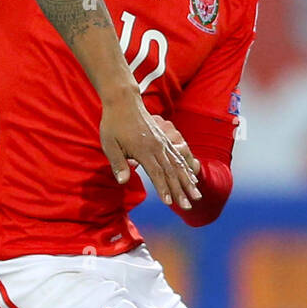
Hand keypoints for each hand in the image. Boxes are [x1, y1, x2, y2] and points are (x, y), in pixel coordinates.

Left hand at [99, 92, 200, 209]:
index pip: (156, 173)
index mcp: (144, 150)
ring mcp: (162, 142)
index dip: (164, 189)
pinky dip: (186, 169)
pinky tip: (192, 178)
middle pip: (171, 172)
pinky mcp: (164, 139)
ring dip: (188, 182)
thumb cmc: (113, 124)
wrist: (124, 101)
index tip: (170, 203)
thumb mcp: (109, 144)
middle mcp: (157, 147)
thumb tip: (122, 181)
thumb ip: (118, 163)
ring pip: (178, 165)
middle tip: (188, 206)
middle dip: (180, 191)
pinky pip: (178, 156)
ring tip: (197, 196)